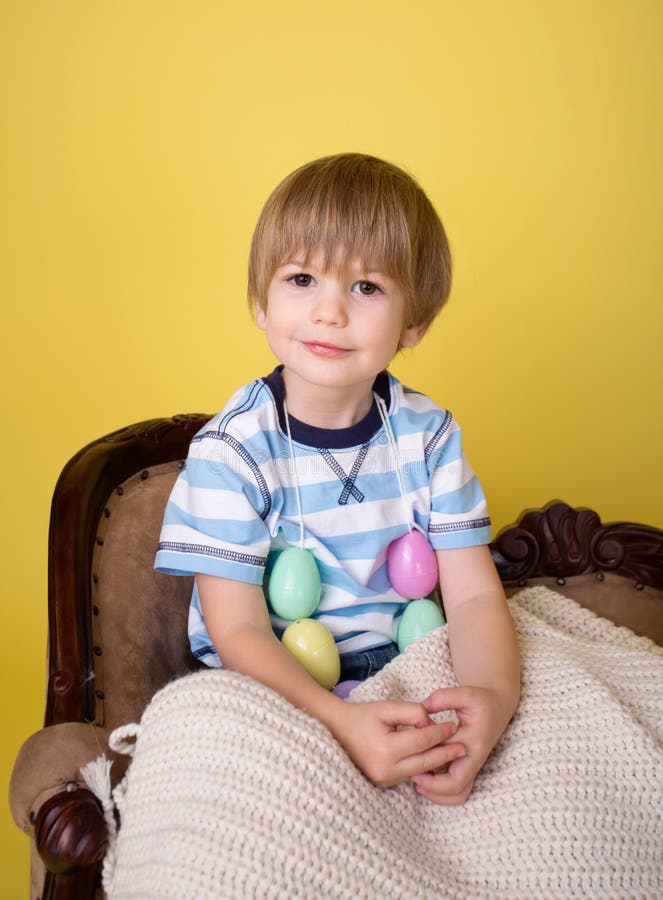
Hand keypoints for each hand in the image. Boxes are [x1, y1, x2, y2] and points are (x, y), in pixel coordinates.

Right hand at [330, 699, 465, 788]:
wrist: (337, 730)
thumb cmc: (362, 716)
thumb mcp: (386, 707)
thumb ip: (411, 712)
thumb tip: (430, 722)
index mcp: (386, 749)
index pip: (422, 741)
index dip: (440, 732)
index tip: (453, 725)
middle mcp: (386, 769)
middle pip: (425, 762)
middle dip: (445, 753)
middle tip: (464, 747)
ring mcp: (384, 780)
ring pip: (419, 771)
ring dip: (435, 761)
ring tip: (453, 752)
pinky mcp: (383, 784)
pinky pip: (408, 774)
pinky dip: (421, 767)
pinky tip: (433, 758)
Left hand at [410, 686, 514, 804]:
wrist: (497, 706)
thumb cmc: (480, 700)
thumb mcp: (465, 693)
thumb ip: (443, 698)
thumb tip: (422, 708)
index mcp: (473, 743)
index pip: (453, 769)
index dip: (432, 773)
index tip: (414, 764)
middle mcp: (473, 759)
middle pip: (457, 789)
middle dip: (433, 788)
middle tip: (412, 776)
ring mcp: (472, 766)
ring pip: (459, 795)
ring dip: (438, 794)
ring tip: (418, 781)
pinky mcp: (467, 767)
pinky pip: (458, 790)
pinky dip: (442, 792)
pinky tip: (425, 777)